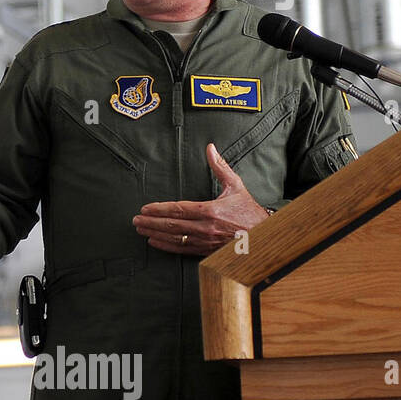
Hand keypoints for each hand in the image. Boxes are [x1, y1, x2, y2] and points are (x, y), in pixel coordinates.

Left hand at [132, 143, 268, 255]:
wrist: (266, 236)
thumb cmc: (249, 211)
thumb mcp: (236, 186)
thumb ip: (220, 167)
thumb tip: (210, 148)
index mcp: (210, 210)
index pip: (178, 209)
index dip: (159, 209)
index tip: (145, 208)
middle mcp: (205, 227)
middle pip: (172, 225)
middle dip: (151, 222)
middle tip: (135, 220)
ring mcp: (205, 241)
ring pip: (174, 238)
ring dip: (155, 233)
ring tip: (140, 229)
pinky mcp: (207, 251)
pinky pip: (182, 249)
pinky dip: (166, 246)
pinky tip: (155, 242)